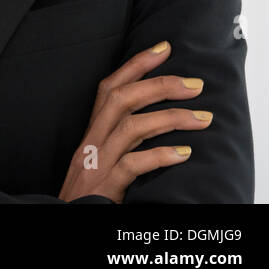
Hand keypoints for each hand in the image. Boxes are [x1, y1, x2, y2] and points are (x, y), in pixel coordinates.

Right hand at [59, 41, 211, 201]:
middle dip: (159, 85)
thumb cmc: (89, 194)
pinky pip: (132, 165)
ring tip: (203, 118)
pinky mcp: (104, 186)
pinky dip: (160, 156)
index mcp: (91, 132)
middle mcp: (91, 142)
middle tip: (195, 84)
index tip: (164, 48)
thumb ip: (120, 141)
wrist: (65, 220)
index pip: (110, 88)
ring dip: (170, 118)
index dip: (136, 65)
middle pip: (121, 100)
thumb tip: (154, 120)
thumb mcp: (100, 160)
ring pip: (130, 127)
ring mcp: (96, 163)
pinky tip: (184, 153)